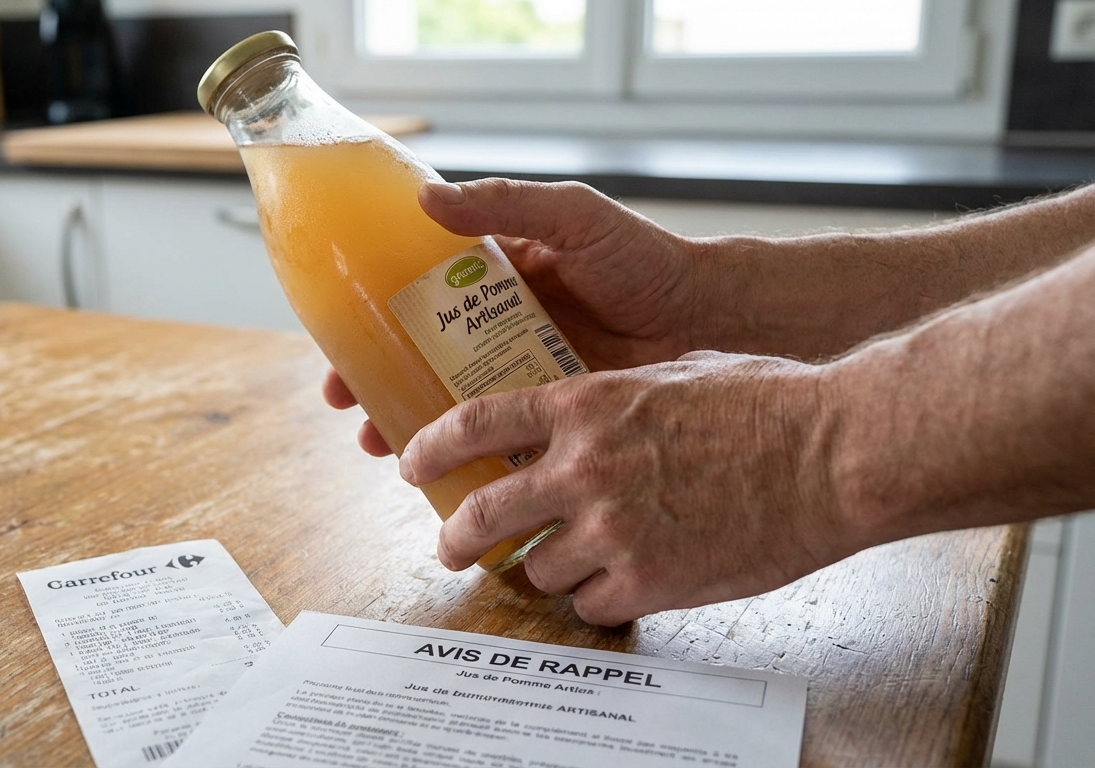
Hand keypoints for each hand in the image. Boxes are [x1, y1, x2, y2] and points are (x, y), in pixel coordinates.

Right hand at [324, 177, 702, 455]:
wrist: (710, 317)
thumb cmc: (644, 259)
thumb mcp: (571, 217)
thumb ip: (505, 206)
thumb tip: (423, 200)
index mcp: (493, 284)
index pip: (412, 307)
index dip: (368, 333)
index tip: (337, 362)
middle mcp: (499, 334)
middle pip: (419, 366)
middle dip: (380, 393)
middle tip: (356, 420)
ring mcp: (524, 379)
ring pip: (453, 411)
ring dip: (414, 432)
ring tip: (387, 454)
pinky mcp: (555, 420)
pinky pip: (503, 443)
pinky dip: (472, 462)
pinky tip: (448, 480)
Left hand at [399, 351, 859, 625]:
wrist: (832, 453)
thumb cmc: (768, 401)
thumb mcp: (672, 373)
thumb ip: (611, 398)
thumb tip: (574, 417)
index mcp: (585, 404)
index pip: (474, 424)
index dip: (430, 448)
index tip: (413, 464)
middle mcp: (583, 466)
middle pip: (483, 514)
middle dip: (456, 538)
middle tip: (450, 547)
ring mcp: (611, 528)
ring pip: (539, 570)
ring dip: (546, 570)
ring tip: (571, 565)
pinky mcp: (648, 580)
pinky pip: (591, 606)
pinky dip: (598, 601)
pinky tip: (621, 587)